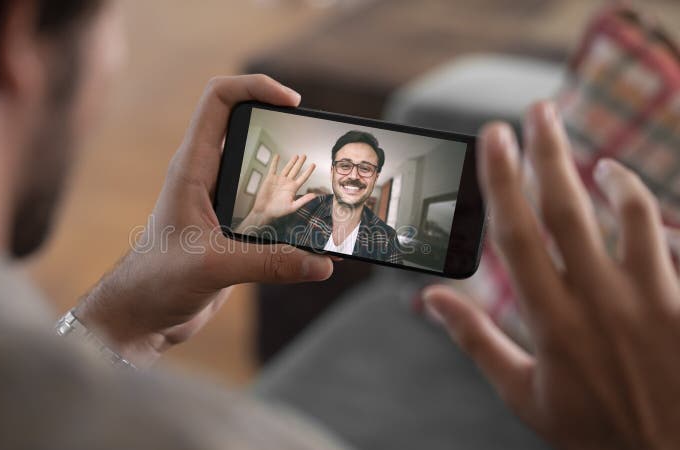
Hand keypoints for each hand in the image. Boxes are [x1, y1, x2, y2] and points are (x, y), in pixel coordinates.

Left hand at [73, 75, 333, 365]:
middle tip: (315, 144)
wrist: (140, 317)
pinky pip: (267, 212)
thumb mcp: (213, 267)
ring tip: (324, 187)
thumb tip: (321, 263)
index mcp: (192, 169)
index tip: (292, 102)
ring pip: (261, 174)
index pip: (220, 101)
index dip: (256, 88)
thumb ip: (269, 263)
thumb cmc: (156, 282)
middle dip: (283, 131)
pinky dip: (290, 216)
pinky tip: (312, 231)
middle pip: (247, 131)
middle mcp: (206, 179)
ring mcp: (220, 205)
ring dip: (291, 177)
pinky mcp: (231, 233)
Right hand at [235, 154, 316, 230]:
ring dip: (291, 162)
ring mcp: (279, 180)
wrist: (264, 211)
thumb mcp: (292, 207)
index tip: (314, 164)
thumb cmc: (278, 211)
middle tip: (305, 155)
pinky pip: (273, 168)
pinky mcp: (270, 179)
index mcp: (293, 188)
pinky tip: (277, 156)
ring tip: (296, 155)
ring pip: (286, 168)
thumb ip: (303, 200)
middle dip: (300, 163)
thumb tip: (314, 195)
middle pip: (295, 170)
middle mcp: (287, 183)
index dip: (308, 171)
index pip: (303, 178)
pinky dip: (275, 162)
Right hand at [423, 102, 679, 449]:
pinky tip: (643, 211)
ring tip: (597, 161)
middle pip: (570, 209)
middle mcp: (599, 301)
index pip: (517, 234)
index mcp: (550, 321)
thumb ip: (475, 340)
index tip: (493, 138)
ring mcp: (652, 301)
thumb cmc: (593, 430)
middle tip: (540, 110)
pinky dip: (658, 218)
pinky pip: (676, 245)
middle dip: (551, 152)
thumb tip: (432, 300)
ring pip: (633, 217)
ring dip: (613, 178)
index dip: (502, 180)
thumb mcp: (522, 394)